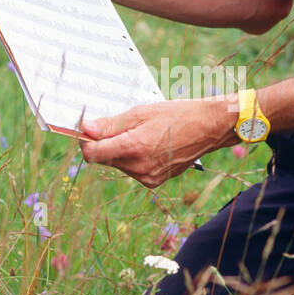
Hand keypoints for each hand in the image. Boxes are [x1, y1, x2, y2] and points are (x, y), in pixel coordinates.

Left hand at [79, 99, 234, 187]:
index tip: (88, 130)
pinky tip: (150, 146)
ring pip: (118, 164)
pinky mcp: (154, 182)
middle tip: (123, 126)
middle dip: (106, 144)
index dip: (86, 141)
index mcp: (134, 147)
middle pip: (104, 159)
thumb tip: (85, 129)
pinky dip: (134, 158)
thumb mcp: (141, 112)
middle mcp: (139, 167)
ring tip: (143, 135)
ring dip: (121, 151)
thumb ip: (111, 124)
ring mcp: (147, 177)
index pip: (93, 153)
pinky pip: (133, 170)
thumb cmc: (175, 115)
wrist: (208, 128)